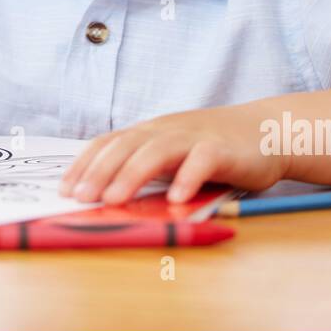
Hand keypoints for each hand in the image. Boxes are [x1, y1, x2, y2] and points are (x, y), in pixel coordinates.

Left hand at [58, 106, 288, 205]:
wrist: (266, 130)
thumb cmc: (213, 148)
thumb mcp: (173, 154)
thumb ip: (146, 169)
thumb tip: (107, 200)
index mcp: (150, 132)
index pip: (109, 143)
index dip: (85, 164)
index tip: (63, 189)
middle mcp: (167, 130)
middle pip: (126, 146)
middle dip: (99, 172)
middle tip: (79, 197)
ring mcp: (194, 137)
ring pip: (157, 151)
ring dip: (132, 175)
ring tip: (114, 199)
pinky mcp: (223, 149)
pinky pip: (202, 161)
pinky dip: (187, 179)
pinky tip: (176, 200)